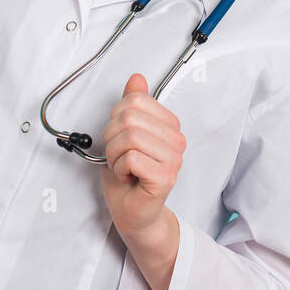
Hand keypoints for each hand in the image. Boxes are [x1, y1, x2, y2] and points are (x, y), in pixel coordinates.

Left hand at [99, 73, 186, 238]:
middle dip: (113, 138)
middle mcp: (177, 141)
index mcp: (169, 126)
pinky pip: (131, 158)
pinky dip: (119, 168)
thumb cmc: (129, 175)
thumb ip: (132, 105)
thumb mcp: (123, 132)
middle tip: (119, 156)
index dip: (116, 118)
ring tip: (123, 166)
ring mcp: (174, 159)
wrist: (132, 210)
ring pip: (130, 137)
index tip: (121, 137)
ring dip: (115, 155)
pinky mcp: (166, 177)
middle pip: (130, 117)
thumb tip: (137, 78)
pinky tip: (128, 177)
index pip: (135, 100)